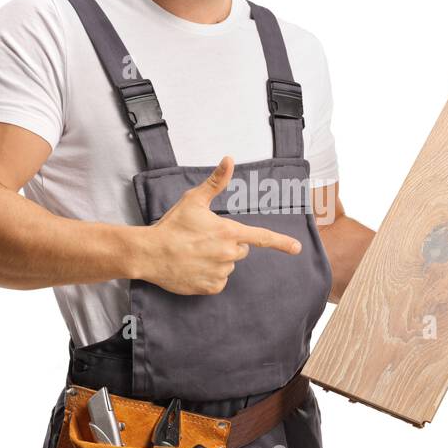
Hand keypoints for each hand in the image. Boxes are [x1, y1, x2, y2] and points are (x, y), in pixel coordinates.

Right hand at [136, 155, 301, 294]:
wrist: (150, 253)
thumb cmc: (172, 225)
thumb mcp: (194, 200)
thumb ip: (216, 182)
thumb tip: (229, 159)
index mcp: (228, 232)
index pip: (261, 237)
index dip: (282, 242)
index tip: (297, 248)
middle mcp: (228, 254)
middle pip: (240, 250)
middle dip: (228, 245)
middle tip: (204, 239)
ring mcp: (220, 272)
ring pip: (228, 266)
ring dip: (217, 260)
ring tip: (195, 253)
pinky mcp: (211, 287)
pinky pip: (219, 281)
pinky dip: (209, 275)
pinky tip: (193, 267)